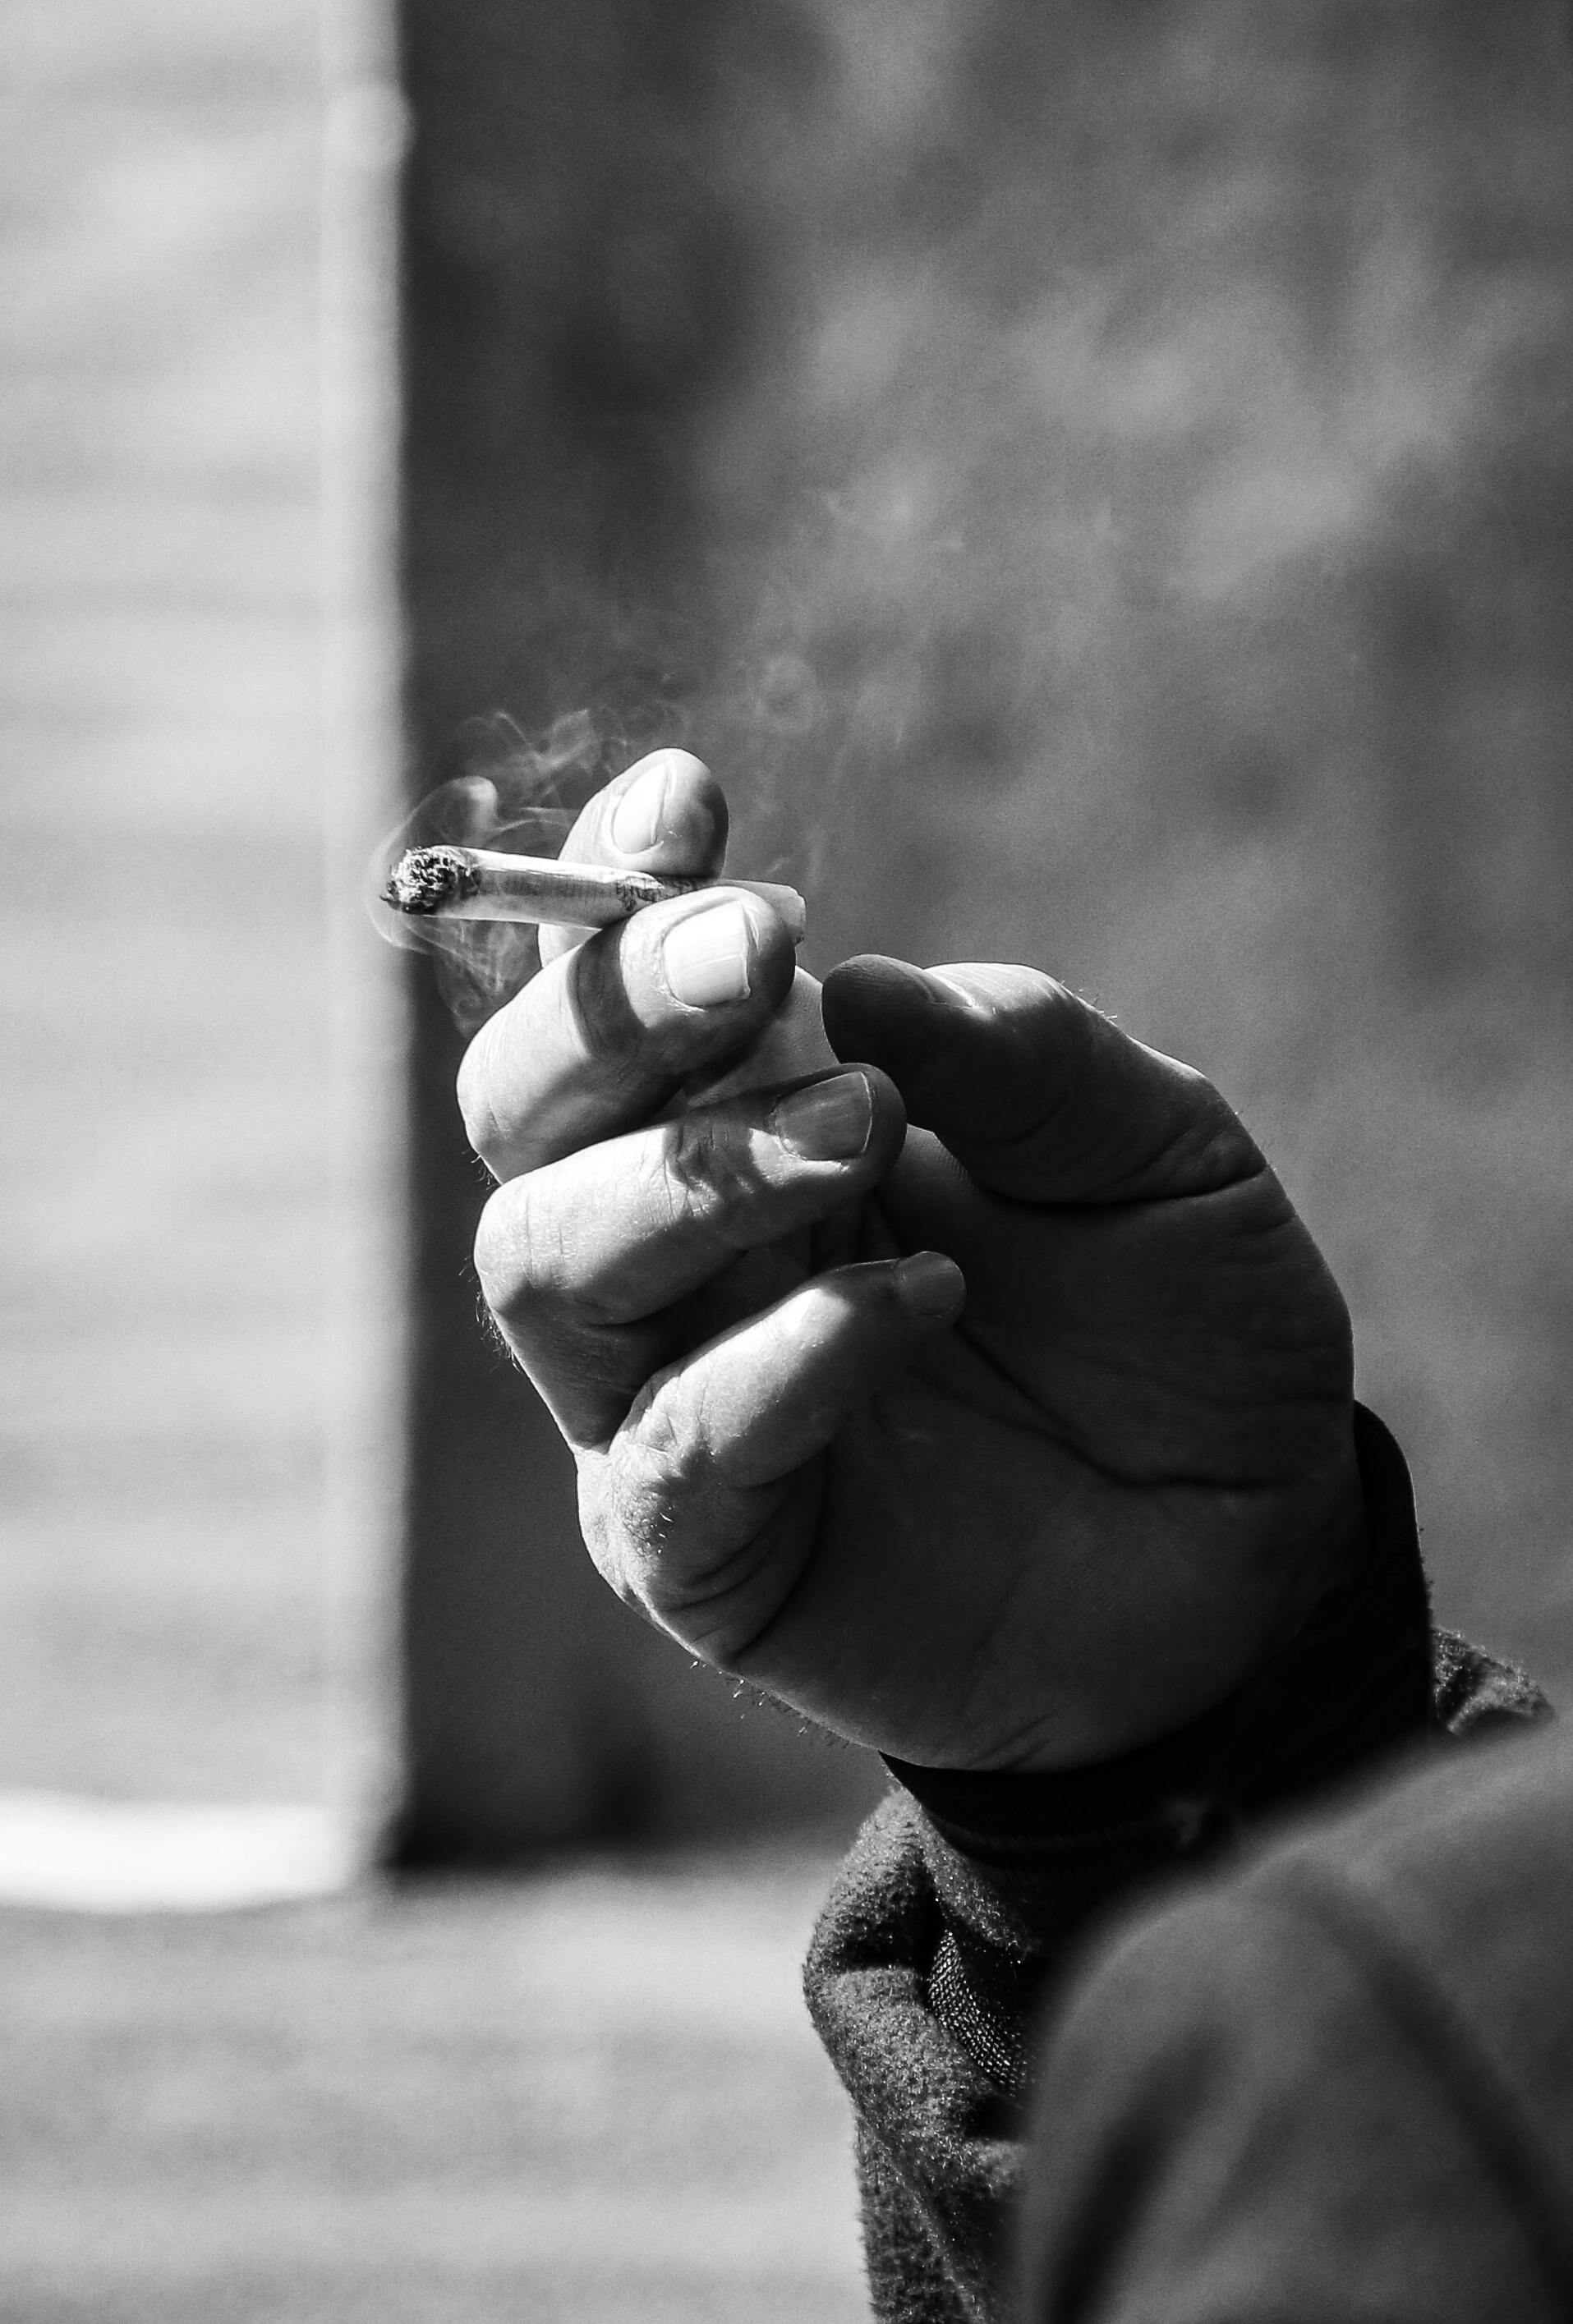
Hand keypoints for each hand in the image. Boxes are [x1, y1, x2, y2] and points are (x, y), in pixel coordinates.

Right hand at [462, 751, 1361, 1769]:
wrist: (1256, 1549)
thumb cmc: (1180, 1326)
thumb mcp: (1151, 1150)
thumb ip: (1020, 1053)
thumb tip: (858, 981)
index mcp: (749, 1116)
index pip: (605, 987)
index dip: (609, 888)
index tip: (689, 802)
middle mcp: (676, 1246)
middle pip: (518, 1109)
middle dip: (612, 1011)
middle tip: (767, 956)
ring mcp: (668, 1399)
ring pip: (540, 1262)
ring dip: (688, 1174)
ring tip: (868, 1127)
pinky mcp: (707, 1554)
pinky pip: (668, 1447)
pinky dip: (779, 1356)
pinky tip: (916, 1303)